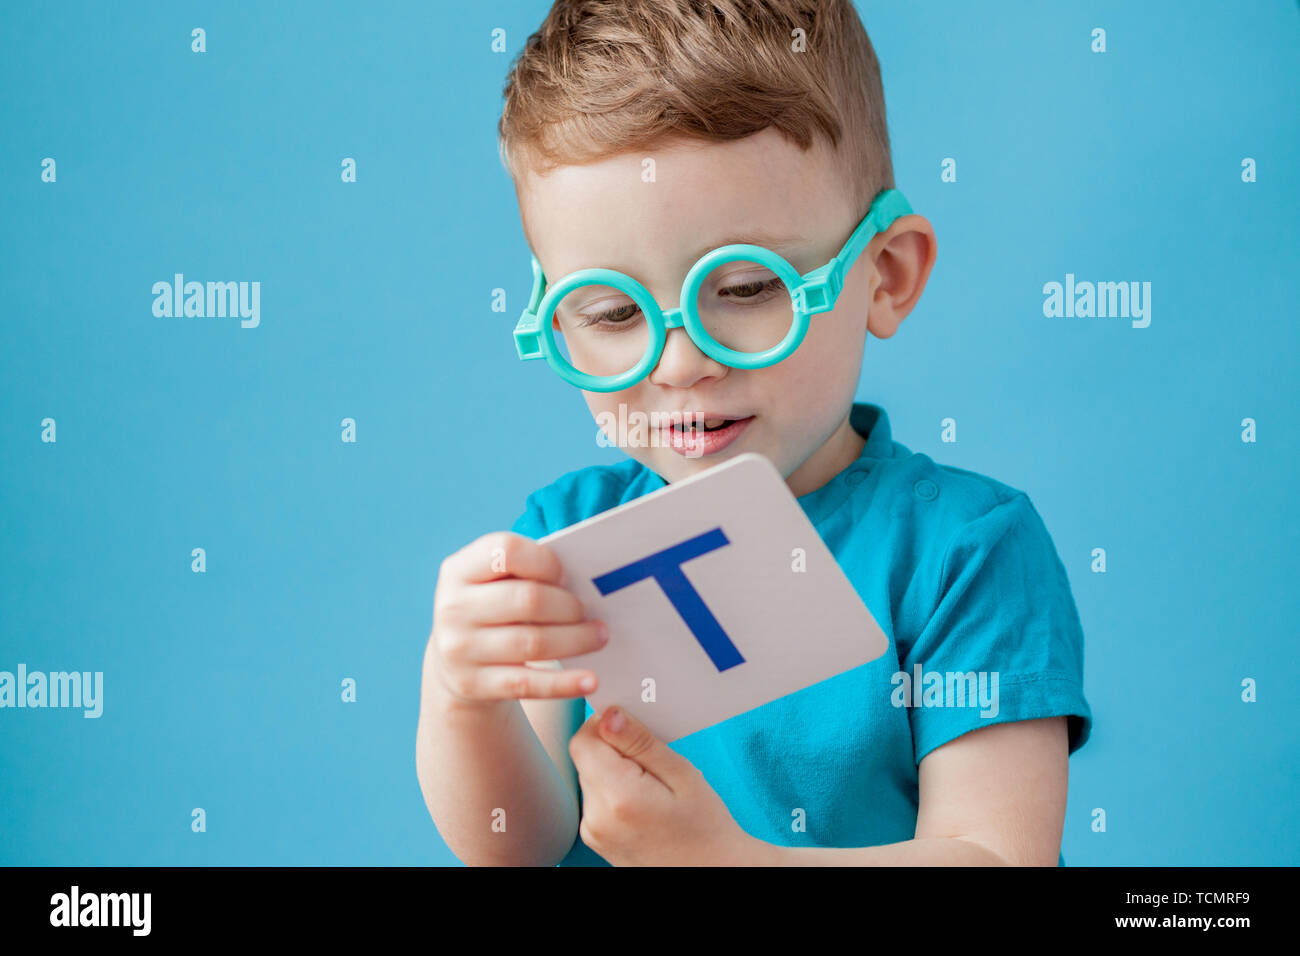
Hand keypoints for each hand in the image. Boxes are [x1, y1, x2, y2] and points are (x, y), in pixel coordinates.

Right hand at [425, 531, 607, 707]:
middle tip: (589, 612)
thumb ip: (526, 573)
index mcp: (459, 570)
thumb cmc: (492, 610)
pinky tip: (590, 680)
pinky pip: (528, 684)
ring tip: (599, 637)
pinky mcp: (473, 685)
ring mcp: (459, 649)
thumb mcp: (492, 583)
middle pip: (528, 599)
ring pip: (533, 643)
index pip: (507, 552)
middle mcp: (453, 607)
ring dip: (576, 639)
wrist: (455, 663)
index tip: (566, 576)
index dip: (545, 561)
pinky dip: (564, 683)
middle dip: (569, 606)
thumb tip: (586, 583)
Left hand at [568, 705, 760, 865]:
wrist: (710, 871)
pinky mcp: (594, 838)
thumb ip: (640, 742)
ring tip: (652, 787)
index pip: (584, 739)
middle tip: (654, 763)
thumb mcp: (681, 774)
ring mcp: (592, 831)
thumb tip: (609, 713)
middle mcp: (596, 816)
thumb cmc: (704, 826)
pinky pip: (595, 799)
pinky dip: (615, 791)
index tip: (635, 731)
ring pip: (590, 776)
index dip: (606, 725)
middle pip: (586, 758)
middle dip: (615, 750)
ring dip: (615, 771)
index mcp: (618, 796)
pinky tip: (644, 803)